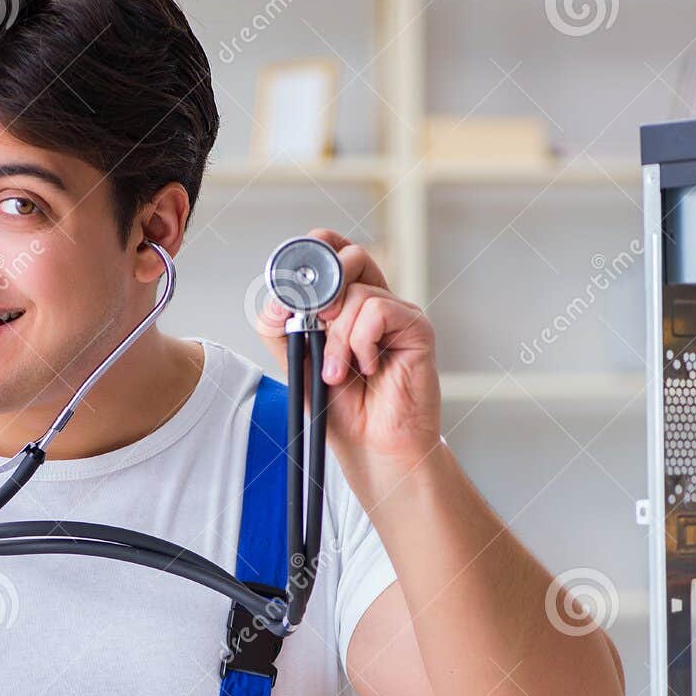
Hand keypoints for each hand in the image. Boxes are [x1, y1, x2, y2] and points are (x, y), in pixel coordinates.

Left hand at [257, 229, 441, 475]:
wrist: (369, 445)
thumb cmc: (340, 407)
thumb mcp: (294, 362)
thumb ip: (280, 327)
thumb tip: (278, 299)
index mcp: (347, 302)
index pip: (334, 251)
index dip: (314, 252)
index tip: (294, 283)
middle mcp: (374, 300)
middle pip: (350, 256)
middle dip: (322, 291)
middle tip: (317, 327)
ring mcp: (397, 313)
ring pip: (357, 293)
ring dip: (337, 339)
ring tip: (339, 372)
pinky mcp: (417, 328)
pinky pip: (377, 311)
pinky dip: (361, 343)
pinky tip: (368, 368)